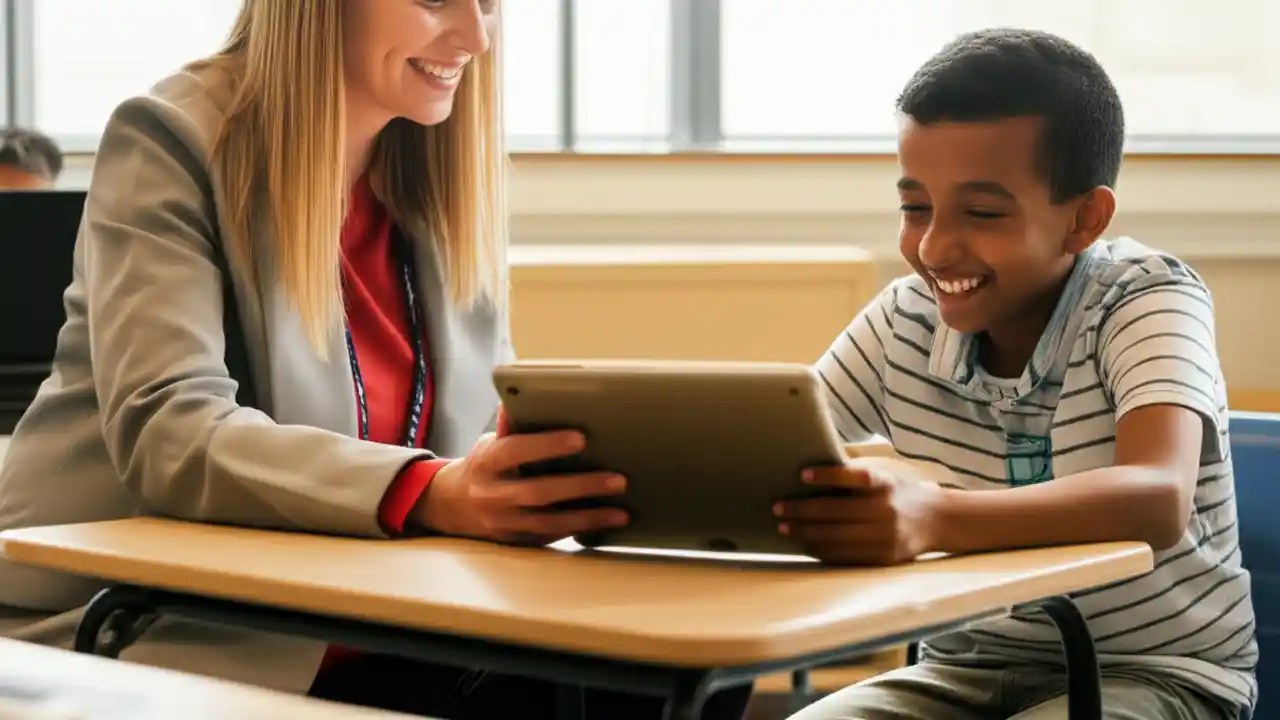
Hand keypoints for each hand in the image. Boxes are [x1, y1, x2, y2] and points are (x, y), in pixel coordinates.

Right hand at [412, 429, 628, 544]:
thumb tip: (527, 392)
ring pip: (549, 523)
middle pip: (539, 492)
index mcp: (487, 463)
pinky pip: (551, 538)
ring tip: (621, 511)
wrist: (450, 506)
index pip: (517, 451)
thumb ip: (512, 424)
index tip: (581, 439)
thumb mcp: (490, 442)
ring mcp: (504, 523)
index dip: (547, 445)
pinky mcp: (516, 541)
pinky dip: (579, 531)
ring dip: (588, 517)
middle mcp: (493, 495)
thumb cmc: (483, 466)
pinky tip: (606, 524)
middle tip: (617, 479)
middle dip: (581, 487)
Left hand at [773, 460, 943, 564]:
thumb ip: (855, 476)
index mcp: (885, 485)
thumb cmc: (900, 493)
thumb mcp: (885, 477)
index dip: (826, 476)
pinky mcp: (882, 558)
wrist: (938, 520)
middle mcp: (885, 510)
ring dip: (804, 533)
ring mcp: (884, 537)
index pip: (853, 477)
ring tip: (784, 528)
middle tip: (777, 508)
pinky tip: (805, 544)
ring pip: (834, 538)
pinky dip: (820, 550)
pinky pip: (843, 557)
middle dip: (801, 511)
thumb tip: (810, 474)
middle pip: (835, 512)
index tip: (801, 474)